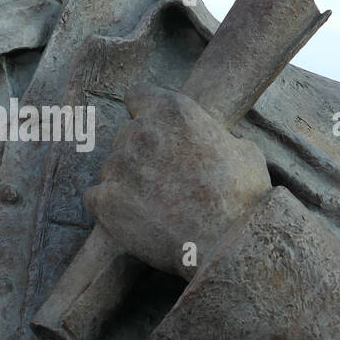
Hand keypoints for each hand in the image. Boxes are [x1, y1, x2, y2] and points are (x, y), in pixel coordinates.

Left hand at [83, 84, 271, 279]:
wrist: (226, 245)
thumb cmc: (241, 200)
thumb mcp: (245, 153)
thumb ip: (220, 139)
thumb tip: (221, 144)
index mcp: (173, 111)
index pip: (137, 95)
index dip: (143, 112)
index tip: (150, 128)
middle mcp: (140, 132)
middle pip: (124, 135)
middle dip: (138, 154)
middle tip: (160, 179)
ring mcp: (118, 166)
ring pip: (110, 168)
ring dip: (124, 182)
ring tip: (151, 206)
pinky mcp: (105, 200)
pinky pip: (95, 197)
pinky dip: (108, 207)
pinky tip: (132, 219)